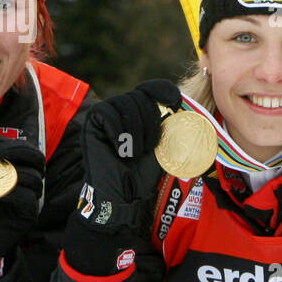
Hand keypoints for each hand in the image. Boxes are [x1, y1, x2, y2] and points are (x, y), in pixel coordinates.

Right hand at [75, 79, 182, 234]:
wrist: (124, 194)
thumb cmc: (144, 173)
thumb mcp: (167, 146)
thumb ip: (174, 126)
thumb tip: (188, 105)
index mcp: (142, 111)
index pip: (152, 87)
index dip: (163, 91)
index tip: (174, 101)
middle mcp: (123, 109)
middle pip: (140, 95)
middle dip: (150, 120)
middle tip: (149, 146)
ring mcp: (106, 114)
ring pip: (124, 102)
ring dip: (136, 129)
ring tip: (135, 152)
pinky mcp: (92, 123)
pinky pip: (106, 112)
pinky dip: (118, 131)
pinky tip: (120, 149)